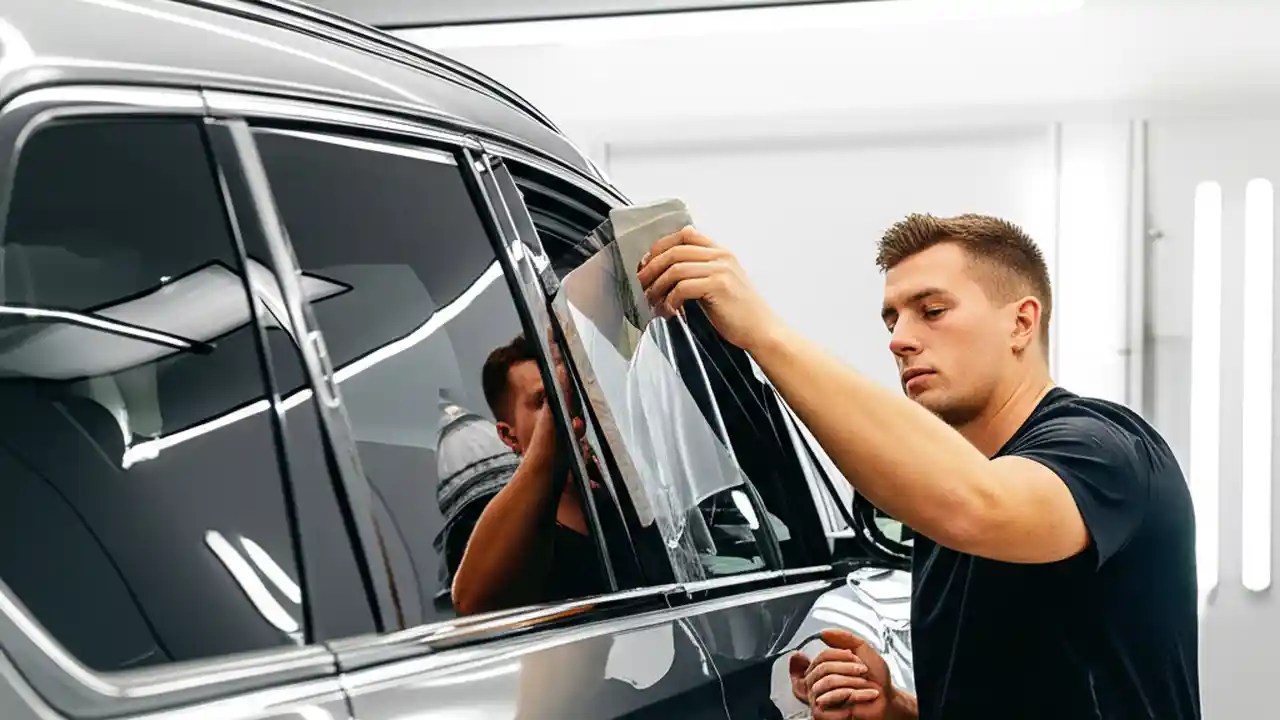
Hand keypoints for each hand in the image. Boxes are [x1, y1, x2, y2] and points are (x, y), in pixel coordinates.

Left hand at [636, 227, 781, 352]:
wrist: (762, 330)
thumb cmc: (740, 312)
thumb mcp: (721, 282)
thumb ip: (701, 271)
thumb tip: (668, 271)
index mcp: (721, 252)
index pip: (685, 235)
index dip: (661, 246)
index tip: (647, 262)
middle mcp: (721, 256)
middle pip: (676, 250)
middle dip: (653, 267)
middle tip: (642, 282)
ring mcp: (721, 270)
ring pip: (676, 268)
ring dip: (658, 286)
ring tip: (652, 300)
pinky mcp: (718, 287)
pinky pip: (683, 287)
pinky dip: (671, 299)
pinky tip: (670, 310)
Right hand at [790, 629, 896, 718]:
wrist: (887, 700)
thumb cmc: (876, 679)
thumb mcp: (863, 650)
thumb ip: (844, 638)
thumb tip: (824, 633)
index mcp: (825, 668)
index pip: (822, 656)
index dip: (840, 655)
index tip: (853, 656)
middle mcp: (819, 682)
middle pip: (823, 668)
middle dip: (848, 669)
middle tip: (862, 671)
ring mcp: (820, 698)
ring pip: (829, 682)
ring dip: (853, 682)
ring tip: (864, 685)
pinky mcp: (823, 713)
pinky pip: (831, 699)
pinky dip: (853, 696)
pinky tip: (861, 697)